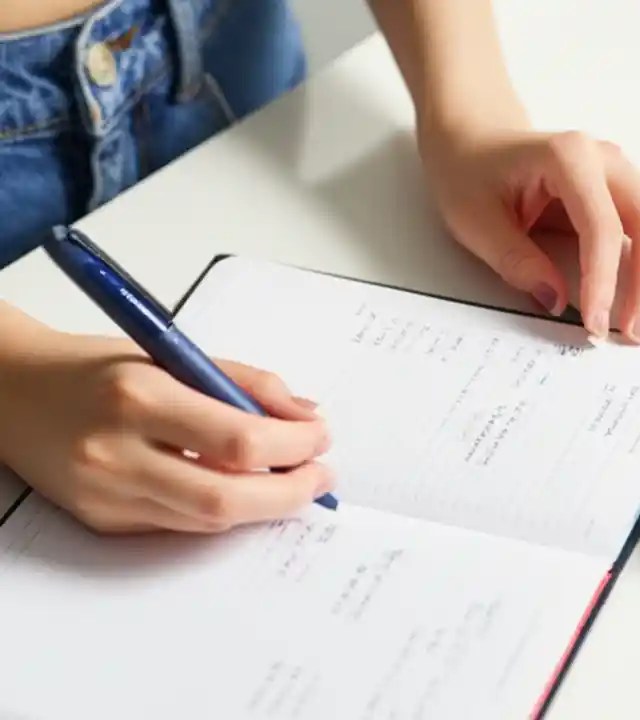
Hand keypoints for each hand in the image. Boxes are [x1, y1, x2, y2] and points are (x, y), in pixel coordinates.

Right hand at [0, 329, 332, 534]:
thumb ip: (243, 383)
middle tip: (320, 477)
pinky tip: (242, 490)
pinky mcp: (101, 520)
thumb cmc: (97, 368)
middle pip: (227, 497)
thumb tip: (307, 416)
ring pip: (206, 520)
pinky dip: (221, 511)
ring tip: (291, 483)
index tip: (320, 437)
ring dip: (263, 506)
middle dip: (289, 492)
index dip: (295, 445)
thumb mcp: (172, 354)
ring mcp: (105, 494)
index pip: (239, 438)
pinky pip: (180, 525)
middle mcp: (116, 451)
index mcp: (139, 395)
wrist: (11, 393)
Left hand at [422, 128, 639, 343]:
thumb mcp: (474, 220)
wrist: (476, 138)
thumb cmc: (471, 173)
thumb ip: (516, 260)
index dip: (603, 282)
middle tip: (633, 334)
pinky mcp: (632, 189)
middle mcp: (608, 159)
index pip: (602, 227)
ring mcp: (626, 171)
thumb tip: (558, 302)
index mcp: (567, 157)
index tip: (595, 326)